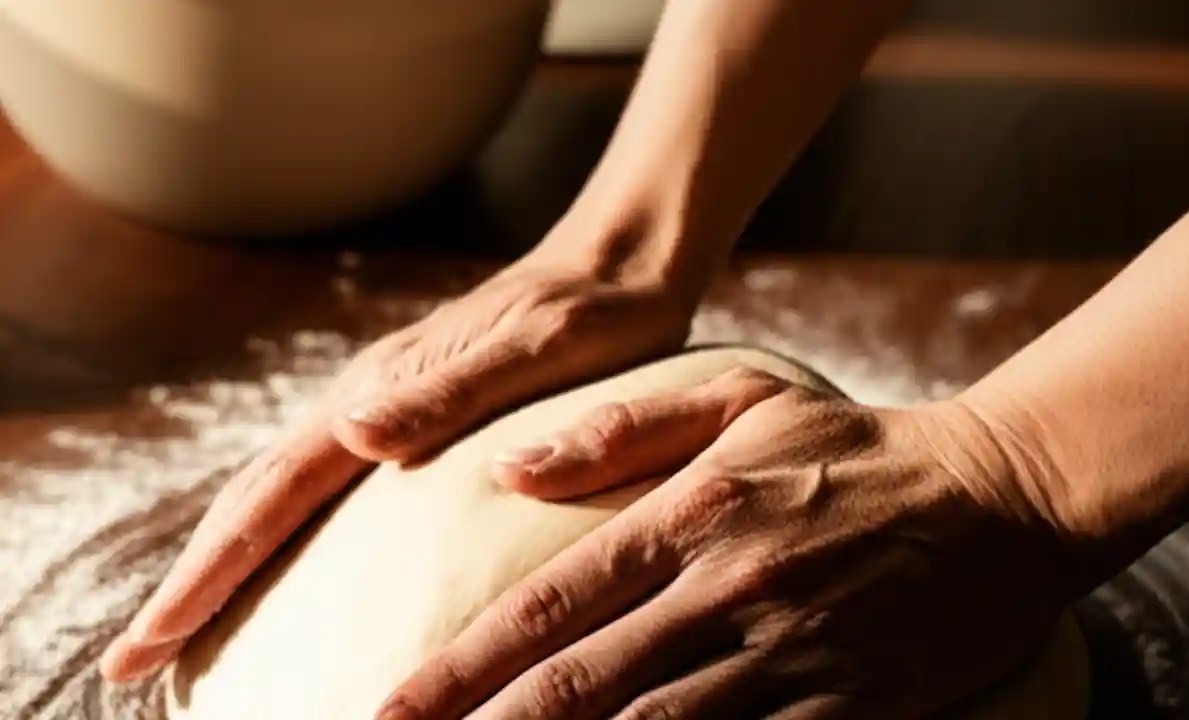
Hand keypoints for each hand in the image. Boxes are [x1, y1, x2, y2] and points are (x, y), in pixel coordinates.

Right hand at [100, 246, 695, 681]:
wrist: (618, 268)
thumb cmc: (593, 314)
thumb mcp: (534, 352)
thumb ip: (449, 393)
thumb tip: (350, 436)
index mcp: (384, 392)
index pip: (275, 493)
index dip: (210, 570)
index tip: (149, 640)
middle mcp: (369, 403)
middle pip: (257, 499)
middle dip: (193, 580)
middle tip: (131, 661)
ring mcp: (387, 411)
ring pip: (281, 495)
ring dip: (225, 562)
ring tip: (182, 629)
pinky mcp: (414, 420)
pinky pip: (322, 490)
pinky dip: (278, 536)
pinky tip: (280, 570)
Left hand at [377, 368, 1073, 718]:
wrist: (1004, 498)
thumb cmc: (861, 443)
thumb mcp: (747, 396)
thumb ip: (627, 425)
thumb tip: (513, 465)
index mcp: (696, 515)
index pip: (554, 604)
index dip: (465, 664)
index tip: (395, 704)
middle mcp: (730, 593)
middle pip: (584, 685)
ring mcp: (789, 660)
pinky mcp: (845, 710)